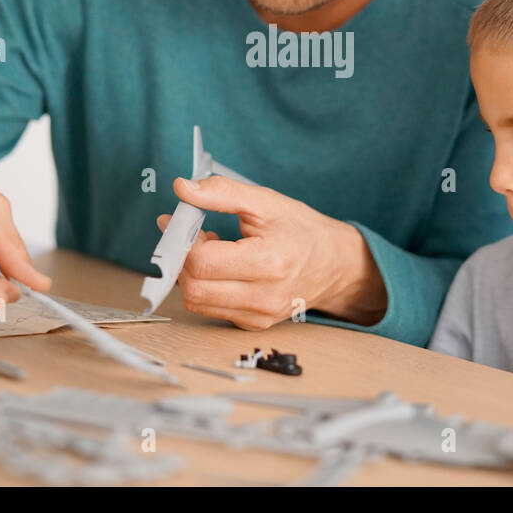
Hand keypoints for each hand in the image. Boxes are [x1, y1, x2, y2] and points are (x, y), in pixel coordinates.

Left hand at [154, 175, 385, 329]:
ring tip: (207, 249)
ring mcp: (259, 315)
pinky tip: (220, 267)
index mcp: (268, 263)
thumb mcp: (265, 201)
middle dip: (181, 258)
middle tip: (189, 235)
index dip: (180, 240)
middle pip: (193, 288)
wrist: (335, 263)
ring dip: (190, 274)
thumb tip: (181, 188)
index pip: (202, 262)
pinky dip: (205, 287)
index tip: (176, 220)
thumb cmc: (301, 229)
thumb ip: (221, 192)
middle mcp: (264, 296)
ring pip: (197, 302)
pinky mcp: (254, 323)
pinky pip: (211, 309)